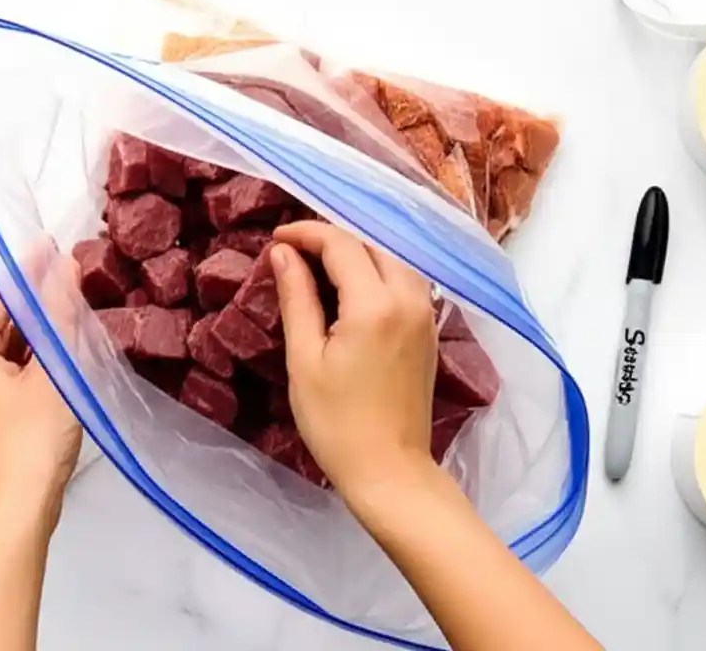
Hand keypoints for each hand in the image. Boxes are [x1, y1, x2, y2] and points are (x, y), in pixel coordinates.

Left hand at [0, 284, 82, 517]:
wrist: (17, 513)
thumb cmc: (31, 441)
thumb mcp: (53, 373)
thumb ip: (58, 318)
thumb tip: (63, 267)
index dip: (26, 269)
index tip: (56, 246)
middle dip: (35, 298)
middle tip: (74, 275)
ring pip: (6, 346)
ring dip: (39, 329)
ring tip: (77, 306)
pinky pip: (11, 370)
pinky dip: (36, 357)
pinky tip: (67, 350)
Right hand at [270, 221, 438, 497]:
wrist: (389, 470)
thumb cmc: (336, 422)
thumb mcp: (304, 359)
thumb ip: (297, 298)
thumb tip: (283, 254)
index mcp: (376, 304)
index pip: (342, 244)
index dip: (306, 233)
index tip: (276, 238)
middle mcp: (409, 298)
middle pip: (371, 243)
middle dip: (332, 238)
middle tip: (294, 250)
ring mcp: (425, 314)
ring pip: (393, 259)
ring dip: (358, 252)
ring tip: (319, 265)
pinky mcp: (429, 331)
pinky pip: (405, 282)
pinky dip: (377, 272)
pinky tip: (350, 289)